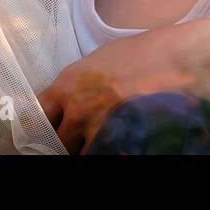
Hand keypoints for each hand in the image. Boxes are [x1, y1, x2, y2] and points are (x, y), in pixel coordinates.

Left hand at [37, 23, 198, 152]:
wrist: (174, 61)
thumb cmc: (140, 55)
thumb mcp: (97, 62)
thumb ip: (75, 84)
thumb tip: (65, 101)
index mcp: (67, 85)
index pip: (35, 116)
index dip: (39, 126)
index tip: (43, 129)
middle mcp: (76, 110)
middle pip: (54, 141)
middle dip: (63, 141)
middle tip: (74, 137)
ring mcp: (97, 129)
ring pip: (78, 152)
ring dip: (85, 147)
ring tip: (99, 137)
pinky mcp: (118, 143)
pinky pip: (102, 154)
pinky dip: (106, 149)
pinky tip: (117, 141)